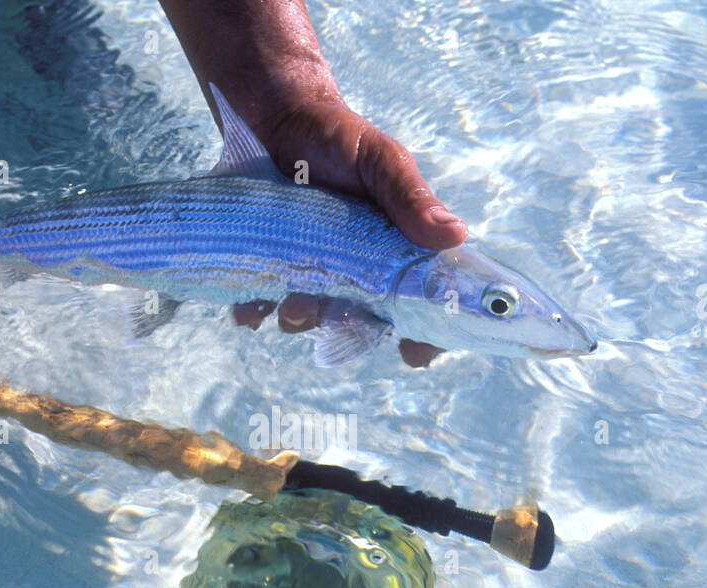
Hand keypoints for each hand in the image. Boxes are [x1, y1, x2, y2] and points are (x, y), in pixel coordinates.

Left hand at [232, 98, 462, 366]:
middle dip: (348, 331)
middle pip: (359, 325)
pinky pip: (259, 306)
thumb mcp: (382, 161)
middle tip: (337, 314)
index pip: (418, 309)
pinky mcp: (266, 271)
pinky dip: (254, 312)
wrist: (278, 117)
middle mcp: (353, 274)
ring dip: (301, 318)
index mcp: (392, 256)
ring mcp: (309, 275)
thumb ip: (412, 199)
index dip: (422, 337)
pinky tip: (249, 307)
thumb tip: (457, 235)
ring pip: (308, 319)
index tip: (415, 350)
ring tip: (292, 300)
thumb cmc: (340, 138)